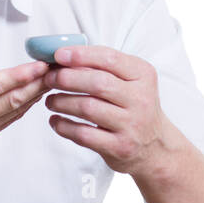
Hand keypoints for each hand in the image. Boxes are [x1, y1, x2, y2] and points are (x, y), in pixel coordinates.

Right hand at [0, 55, 50, 177]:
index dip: (20, 75)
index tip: (40, 63)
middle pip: (11, 100)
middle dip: (38, 83)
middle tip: (59, 67)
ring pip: (13, 112)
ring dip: (35, 95)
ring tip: (53, 77)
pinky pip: (7, 121)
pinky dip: (23, 107)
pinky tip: (32, 95)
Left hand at [43, 44, 170, 175]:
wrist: (154, 146)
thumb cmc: (134, 107)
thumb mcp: (130, 81)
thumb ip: (104, 67)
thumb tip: (65, 55)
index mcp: (143, 75)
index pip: (109, 59)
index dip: (80, 55)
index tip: (58, 55)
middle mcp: (140, 99)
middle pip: (97, 83)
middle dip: (67, 78)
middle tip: (49, 79)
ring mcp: (131, 125)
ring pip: (88, 108)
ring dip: (62, 102)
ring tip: (50, 100)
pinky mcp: (120, 147)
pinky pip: (84, 134)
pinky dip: (64, 126)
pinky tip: (56, 121)